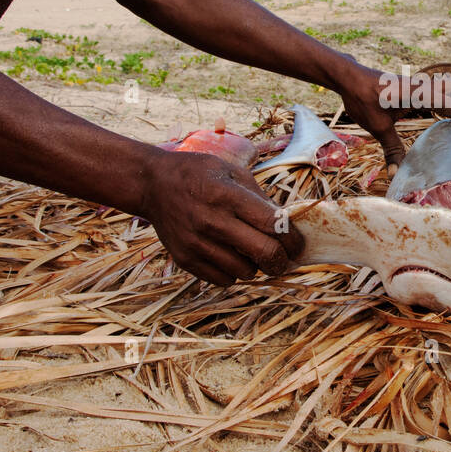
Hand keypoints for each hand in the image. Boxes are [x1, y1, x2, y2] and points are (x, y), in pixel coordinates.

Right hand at [140, 151, 303, 285]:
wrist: (152, 184)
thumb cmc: (198, 174)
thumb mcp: (232, 172)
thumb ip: (260, 198)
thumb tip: (288, 225)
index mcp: (228, 196)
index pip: (273, 225)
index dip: (293, 240)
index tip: (298, 245)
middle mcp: (212, 222)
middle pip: (264, 253)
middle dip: (282, 261)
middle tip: (285, 259)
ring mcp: (197, 244)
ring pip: (245, 272)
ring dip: (256, 266)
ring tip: (252, 253)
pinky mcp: (185, 259)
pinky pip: (223, 279)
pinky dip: (234, 273)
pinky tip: (231, 257)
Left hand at [333, 61, 450, 168]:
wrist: (349, 77)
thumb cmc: (362, 99)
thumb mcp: (377, 126)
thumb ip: (391, 148)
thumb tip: (395, 174)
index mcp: (416, 93)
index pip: (449, 103)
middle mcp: (422, 86)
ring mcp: (419, 85)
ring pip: (450, 86)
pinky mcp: (414, 87)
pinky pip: (438, 90)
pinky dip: (449, 100)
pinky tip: (448, 114)